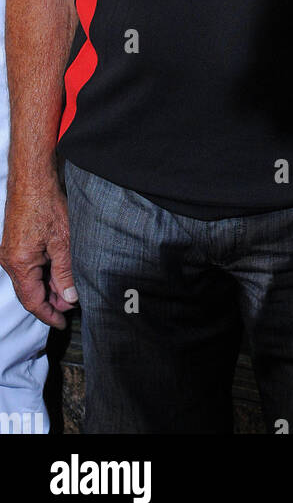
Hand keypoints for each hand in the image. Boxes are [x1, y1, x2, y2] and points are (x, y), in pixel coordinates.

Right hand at [0, 182, 77, 328]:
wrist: (31, 179)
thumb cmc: (45, 204)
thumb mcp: (62, 241)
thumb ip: (65, 272)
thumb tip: (69, 297)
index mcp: (19, 265)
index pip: (32, 302)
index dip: (49, 315)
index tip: (63, 323)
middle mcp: (9, 261)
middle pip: (30, 292)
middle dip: (51, 301)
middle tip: (73, 304)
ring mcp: (10, 253)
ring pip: (30, 279)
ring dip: (48, 286)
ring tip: (70, 289)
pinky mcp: (14, 244)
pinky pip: (28, 266)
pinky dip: (43, 273)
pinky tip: (59, 271)